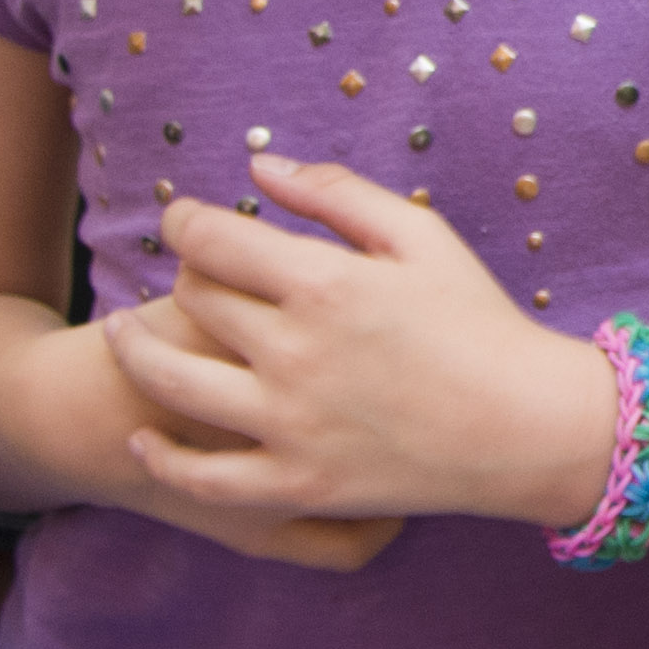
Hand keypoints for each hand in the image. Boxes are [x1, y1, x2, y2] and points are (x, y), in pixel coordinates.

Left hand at [107, 173, 631, 537]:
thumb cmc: (480, 322)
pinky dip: (163, 457)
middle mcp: (295, 353)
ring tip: (120, 336)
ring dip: (134, 352)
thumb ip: (336, 195)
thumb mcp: (422, 236)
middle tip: (188, 278)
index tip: (182, 219)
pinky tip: (143, 436)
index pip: (212, 239)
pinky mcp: (298, 483)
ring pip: (170, 382)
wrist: (529, 428)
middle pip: (193, 302)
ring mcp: (290, 424)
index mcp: (325, 284)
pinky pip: (205, 477)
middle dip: (181, 279)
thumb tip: (259, 165)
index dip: (183, 220)